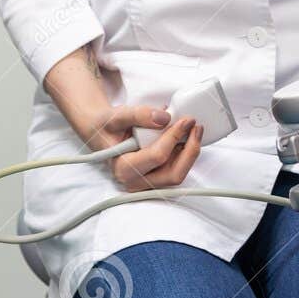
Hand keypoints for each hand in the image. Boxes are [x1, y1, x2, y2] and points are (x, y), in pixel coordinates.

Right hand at [79, 105, 203, 193]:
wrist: (102, 133)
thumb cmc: (107, 126)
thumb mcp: (117, 115)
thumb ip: (138, 115)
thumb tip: (165, 118)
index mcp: (123, 169)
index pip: (156, 157)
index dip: (174, 137)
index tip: (185, 120)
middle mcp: (137, 181)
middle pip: (173, 174)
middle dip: (190, 151)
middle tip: (196, 128)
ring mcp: (148, 182)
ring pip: (178, 174)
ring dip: (191, 152)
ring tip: (194, 130)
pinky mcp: (157, 178)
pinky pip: (177, 169)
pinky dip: (185, 153)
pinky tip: (187, 136)